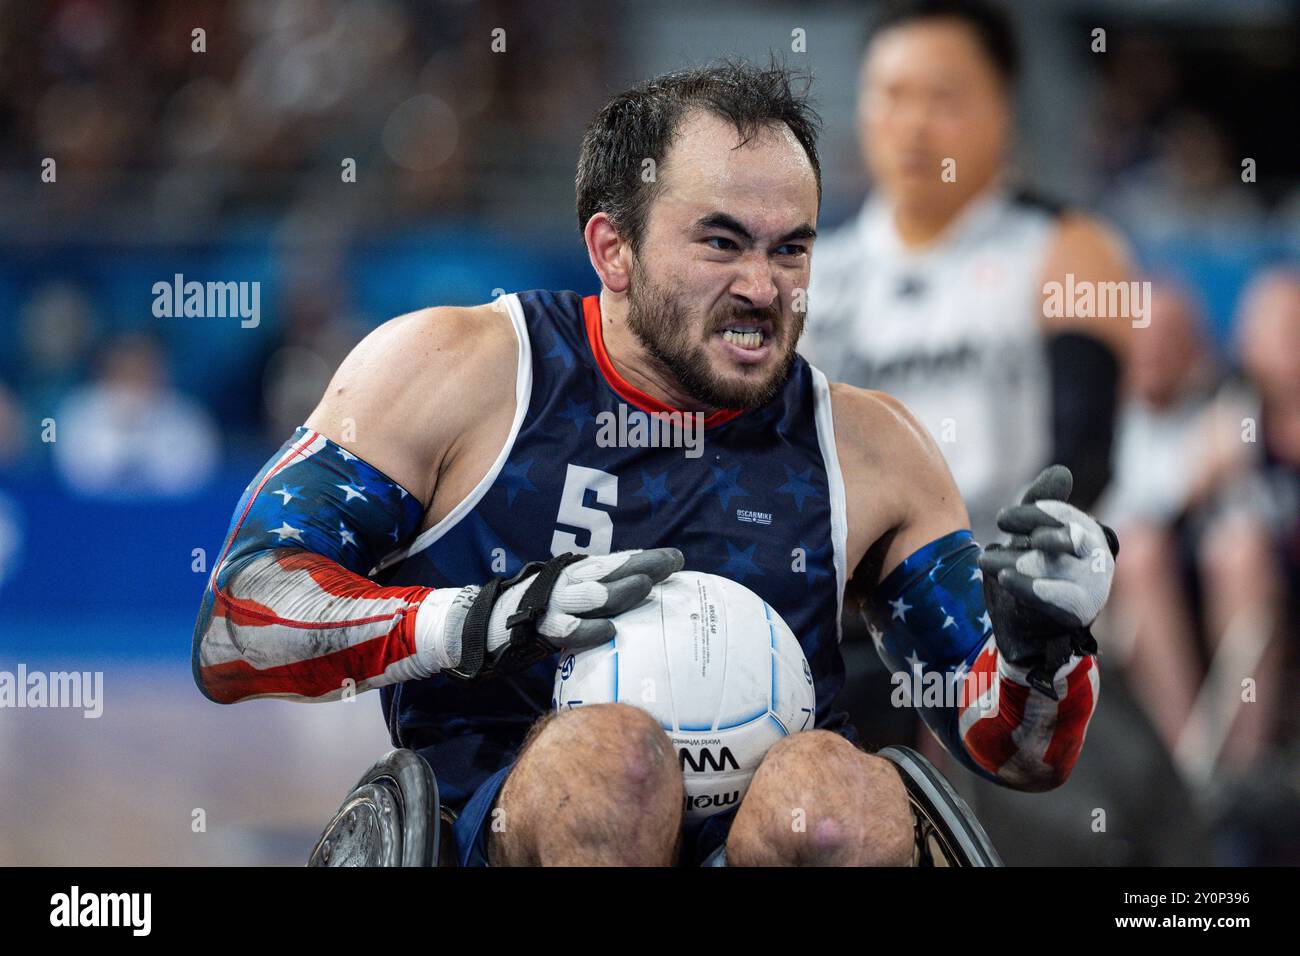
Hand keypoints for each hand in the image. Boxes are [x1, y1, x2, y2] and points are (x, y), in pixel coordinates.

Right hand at [417, 548, 683, 678]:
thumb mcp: (564, 604)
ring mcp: (548, 605)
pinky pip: (563, 629)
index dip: (643, 559)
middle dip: (641, 566)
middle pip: (607, 572)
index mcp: (572, 578)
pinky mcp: (534, 627)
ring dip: (617, 590)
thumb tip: (633, 606)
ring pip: (589, 595)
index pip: (612, 564)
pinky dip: (586, 630)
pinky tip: (609, 631)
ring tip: (645, 586)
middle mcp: (563, 585)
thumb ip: (593, 602)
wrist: (472, 629)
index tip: (676, 558)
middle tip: (673, 561)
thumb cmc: (528, 619)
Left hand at [977, 466, 1118, 695]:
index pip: (1062, 515)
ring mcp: (1092, 587)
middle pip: (1065, 537)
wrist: (1028, 631)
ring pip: (1053, 565)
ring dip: (1015, 561)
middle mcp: (1098, 559)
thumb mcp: (1032, 535)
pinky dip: (1030, 586)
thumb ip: (1041, 504)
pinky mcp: (1079, 612)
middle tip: (1006, 536)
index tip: (1002, 519)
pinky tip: (1005, 579)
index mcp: (1089, 535)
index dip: (1032, 514)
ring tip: (986, 562)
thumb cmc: (1032, 573)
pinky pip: (1056, 596)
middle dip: (1034, 533)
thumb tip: (1062, 471)